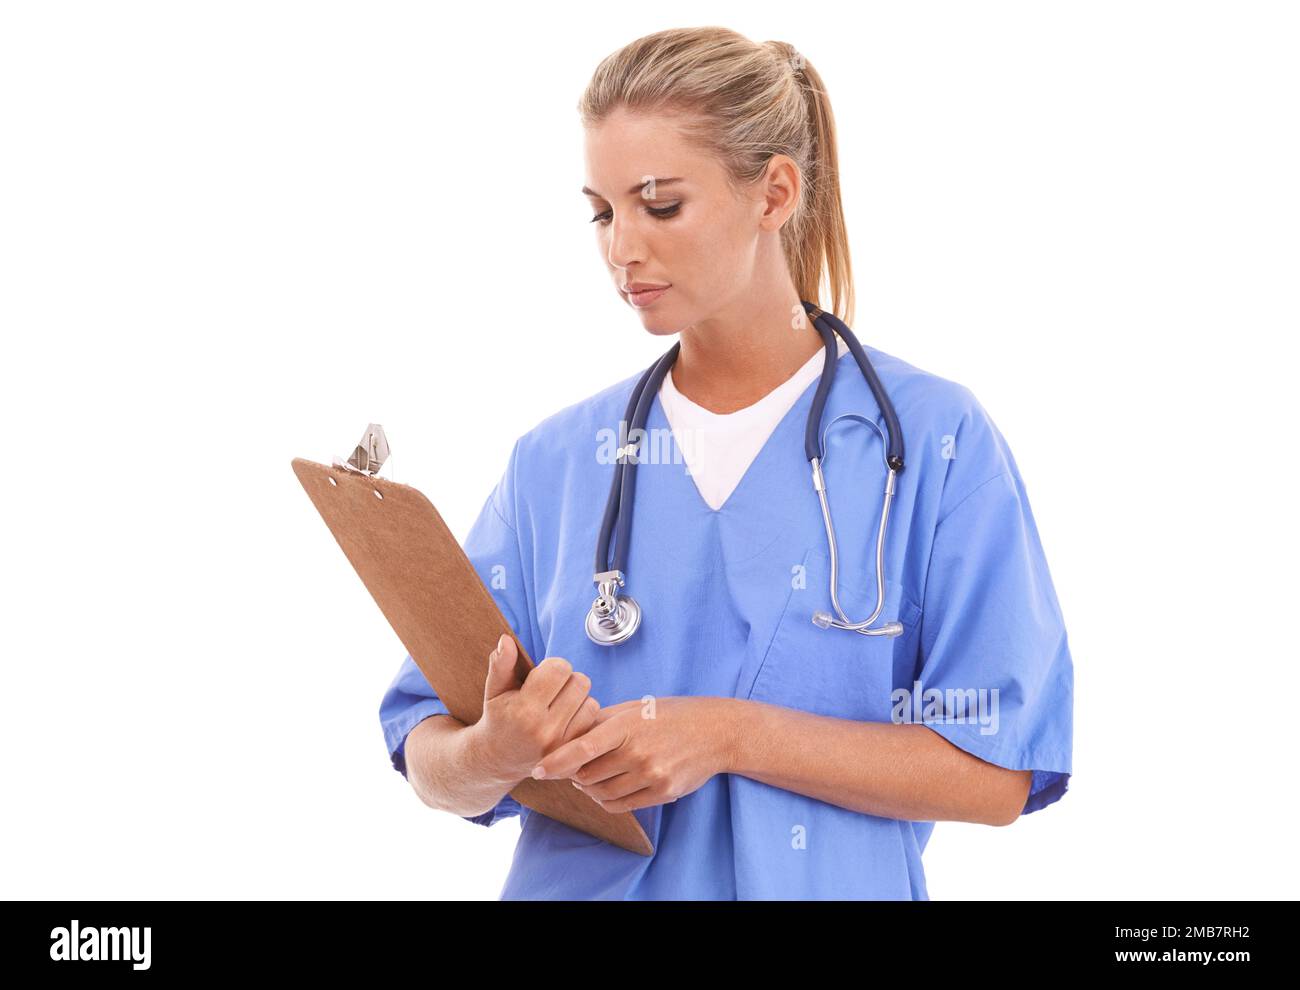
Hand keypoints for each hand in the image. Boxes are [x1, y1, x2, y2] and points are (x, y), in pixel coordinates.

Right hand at [471, 634, 600, 783]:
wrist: (498, 760)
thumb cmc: (498, 718)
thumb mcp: (494, 690)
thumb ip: (500, 664)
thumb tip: (506, 640)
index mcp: (523, 711)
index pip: (558, 669)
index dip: (553, 665)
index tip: (542, 674)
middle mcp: (545, 730)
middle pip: (579, 682)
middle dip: (567, 679)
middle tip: (551, 688)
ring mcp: (562, 745)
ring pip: (590, 700)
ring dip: (577, 697)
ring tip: (558, 703)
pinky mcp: (574, 753)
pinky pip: (593, 718)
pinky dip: (584, 713)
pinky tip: (567, 716)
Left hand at [529, 697, 733, 812]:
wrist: (717, 733)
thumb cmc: (673, 715)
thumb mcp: (636, 708)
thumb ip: (603, 720)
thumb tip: (568, 731)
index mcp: (627, 725)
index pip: (583, 748)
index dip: (556, 762)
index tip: (537, 770)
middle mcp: (638, 752)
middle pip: (588, 774)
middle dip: (572, 774)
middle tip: (566, 768)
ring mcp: (651, 775)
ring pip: (602, 793)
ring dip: (588, 788)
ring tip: (587, 777)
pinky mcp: (662, 792)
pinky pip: (621, 805)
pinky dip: (606, 800)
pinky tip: (605, 789)